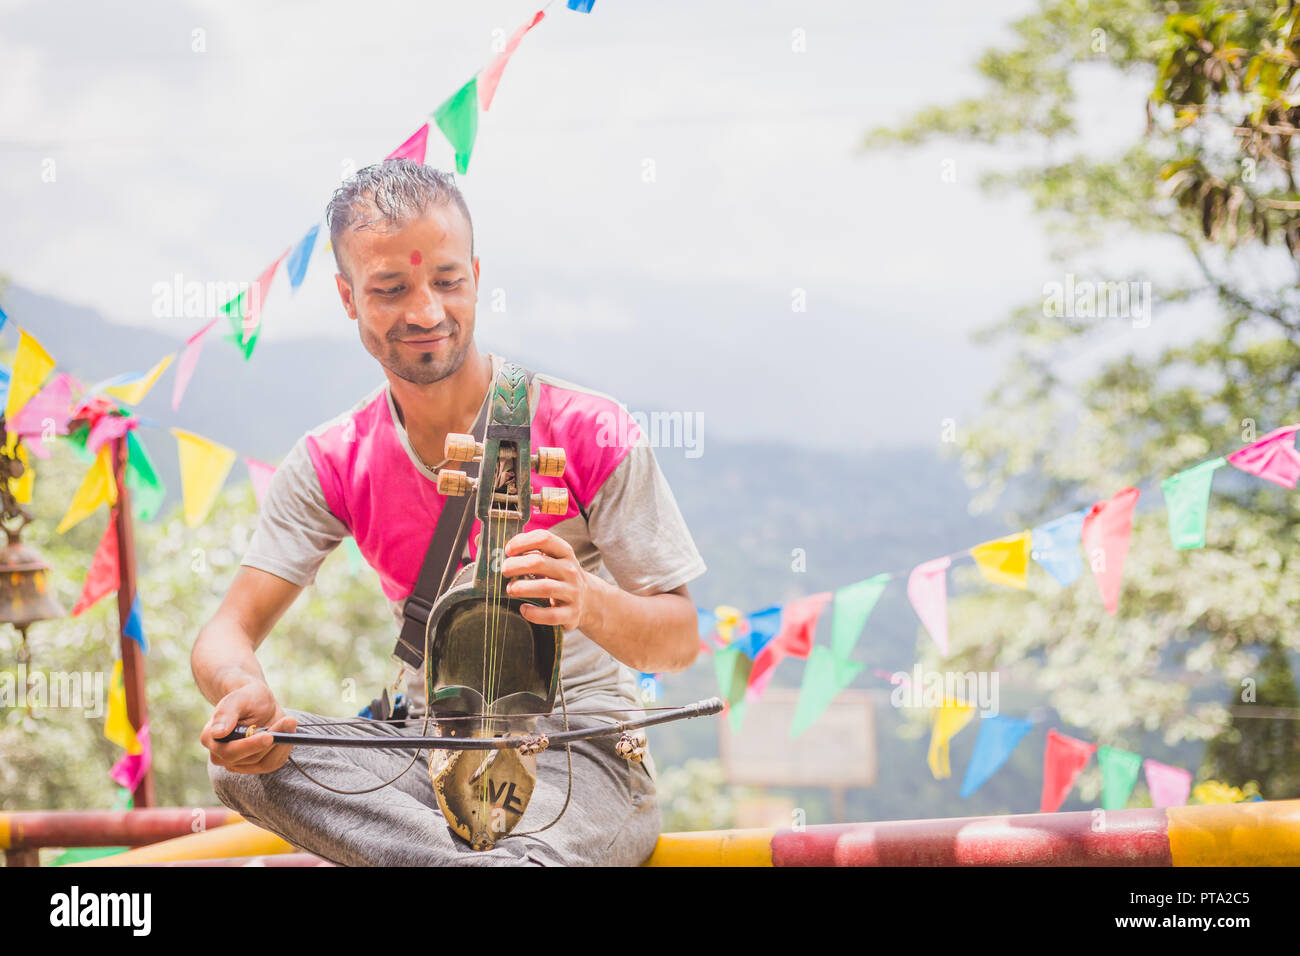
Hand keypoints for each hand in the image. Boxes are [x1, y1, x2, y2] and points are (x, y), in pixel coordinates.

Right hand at [200, 680, 296, 774]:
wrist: (256, 702)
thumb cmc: (245, 698)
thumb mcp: (238, 699)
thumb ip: (226, 714)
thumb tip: (217, 734)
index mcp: (210, 738)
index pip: (229, 751)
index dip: (250, 745)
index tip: (268, 736)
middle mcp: (220, 756)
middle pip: (249, 758)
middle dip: (271, 741)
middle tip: (289, 721)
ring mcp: (237, 764)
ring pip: (263, 762)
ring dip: (280, 742)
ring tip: (289, 721)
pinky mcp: (255, 766)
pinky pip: (273, 763)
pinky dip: (284, 748)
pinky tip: (287, 732)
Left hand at [475, 528, 594, 631]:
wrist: (587, 600)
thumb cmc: (556, 576)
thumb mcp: (546, 559)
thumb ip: (519, 549)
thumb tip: (480, 537)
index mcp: (564, 552)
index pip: (544, 538)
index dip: (522, 542)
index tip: (507, 550)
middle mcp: (570, 570)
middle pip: (539, 562)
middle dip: (515, 566)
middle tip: (503, 571)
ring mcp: (572, 592)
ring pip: (545, 588)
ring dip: (522, 588)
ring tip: (510, 589)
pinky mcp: (571, 613)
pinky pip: (551, 615)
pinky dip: (534, 613)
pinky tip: (523, 609)